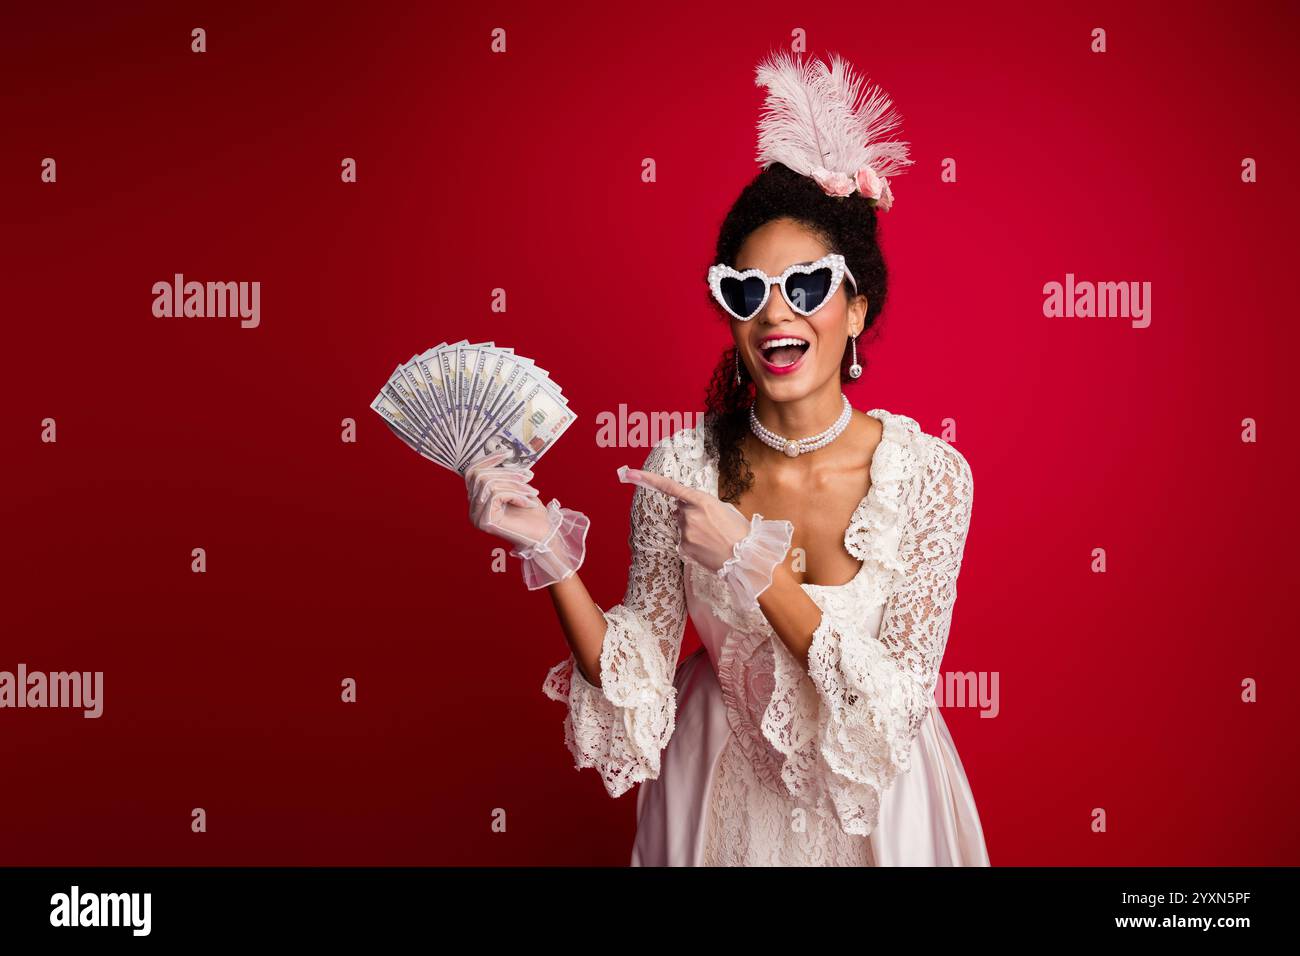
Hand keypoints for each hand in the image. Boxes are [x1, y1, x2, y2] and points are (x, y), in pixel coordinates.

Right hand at [465, 450, 591, 590]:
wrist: (544, 536)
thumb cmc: (532, 514)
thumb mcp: (517, 488)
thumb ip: (505, 475)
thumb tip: (504, 454)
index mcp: (478, 501)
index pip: (473, 473)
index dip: (488, 460)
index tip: (507, 452)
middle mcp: (473, 509)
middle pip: (480, 476)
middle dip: (507, 473)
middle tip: (529, 477)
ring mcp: (477, 517)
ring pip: (488, 484)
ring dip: (514, 484)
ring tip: (532, 491)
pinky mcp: (485, 521)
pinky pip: (496, 495)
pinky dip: (516, 495)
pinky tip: (528, 503)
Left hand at [617, 462, 793, 608]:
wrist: (745, 557)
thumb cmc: (739, 531)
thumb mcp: (723, 509)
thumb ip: (701, 504)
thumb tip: (686, 507)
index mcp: (701, 500)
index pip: (670, 487)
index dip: (648, 479)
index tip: (629, 474)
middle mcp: (688, 514)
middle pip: (679, 509)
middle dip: (689, 513)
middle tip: (711, 524)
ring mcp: (684, 532)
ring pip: (682, 525)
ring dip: (692, 529)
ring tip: (712, 537)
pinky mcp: (683, 547)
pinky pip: (683, 541)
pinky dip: (692, 543)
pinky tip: (707, 547)